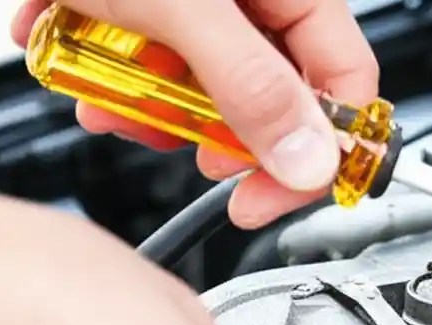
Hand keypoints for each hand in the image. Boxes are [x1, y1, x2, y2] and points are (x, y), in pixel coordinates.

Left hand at [10, 0, 378, 229]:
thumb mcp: (184, 7)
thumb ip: (250, 85)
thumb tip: (309, 164)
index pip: (344, 88)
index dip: (314, 155)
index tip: (266, 197)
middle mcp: (260, 2)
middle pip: (273, 98)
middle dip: (218, 131)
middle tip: (183, 145)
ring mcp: (209, 7)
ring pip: (209, 88)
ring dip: (156, 108)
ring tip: (111, 98)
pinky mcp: (158, 11)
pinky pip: (161, 65)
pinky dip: (122, 80)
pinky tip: (87, 70)